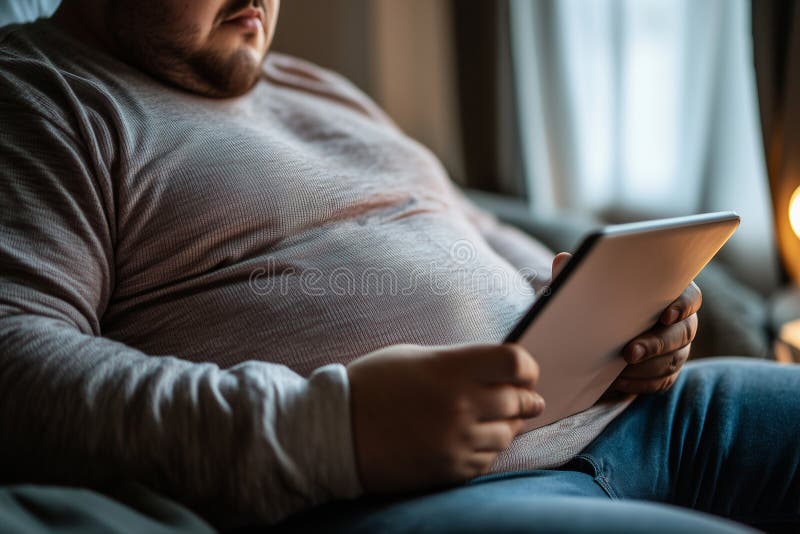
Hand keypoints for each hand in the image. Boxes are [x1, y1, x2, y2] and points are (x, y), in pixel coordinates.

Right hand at [347, 343, 544, 493]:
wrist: (336, 432)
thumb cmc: (372, 386)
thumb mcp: (414, 356)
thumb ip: (458, 362)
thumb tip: (494, 371)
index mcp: (451, 370)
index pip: (515, 363)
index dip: (526, 367)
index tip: (523, 372)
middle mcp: (460, 406)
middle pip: (519, 400)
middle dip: (526, 398)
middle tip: (526, 398)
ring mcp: (456, 442)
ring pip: (508, 434)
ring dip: (508, 425)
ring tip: (500, 419)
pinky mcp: (450, 470)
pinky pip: (488, 460)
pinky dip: (489, 449)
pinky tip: (476, 439)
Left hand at [552, 252, 701, 395]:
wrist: (595, 330)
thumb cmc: (599, 300)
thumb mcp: (587, 286)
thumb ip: (579, 273)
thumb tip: (562, 260)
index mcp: (669, 293)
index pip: (691, 297)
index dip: (682, 306)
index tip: (666, 315)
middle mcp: (680, 321)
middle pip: (682, 333)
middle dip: (656, 344)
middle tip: (630, 352)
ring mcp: (677, 347)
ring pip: (672, 360)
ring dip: (646, 368)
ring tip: (619, 372)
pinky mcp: (667, 370)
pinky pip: (662, 381)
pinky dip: (641, 383)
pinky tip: (620, 383)